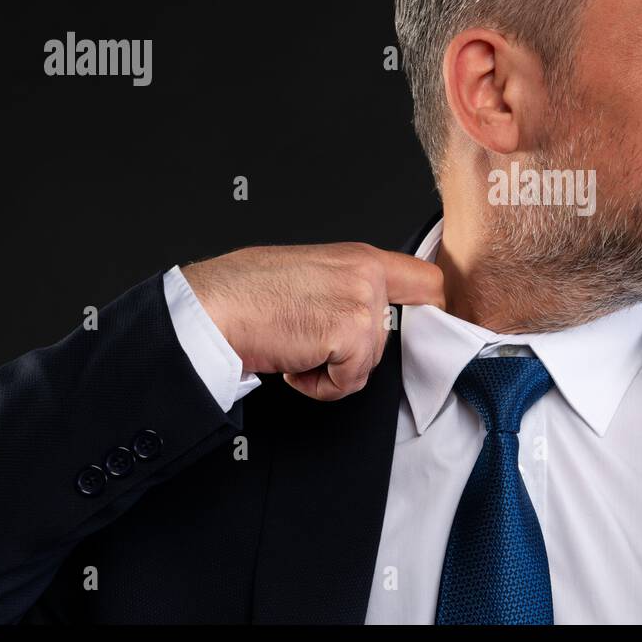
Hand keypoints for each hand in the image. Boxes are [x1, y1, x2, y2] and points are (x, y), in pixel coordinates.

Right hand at [181, 243, 443, 399]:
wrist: (213, 309)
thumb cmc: (246, 293)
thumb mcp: (310, 274)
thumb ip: (346, 286)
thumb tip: (366, 313)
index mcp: (359, 257)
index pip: (426, 280)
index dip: (429, 310)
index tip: (422, 329)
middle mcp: (366, 274)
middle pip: (390, 336)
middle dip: (352, 351)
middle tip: (311, 338)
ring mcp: (362, 303)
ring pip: (368, 362)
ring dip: (330, 369)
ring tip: (296, 345)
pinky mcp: (349, 334)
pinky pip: (349, 381)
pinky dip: (319, 385)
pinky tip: (294, 361)